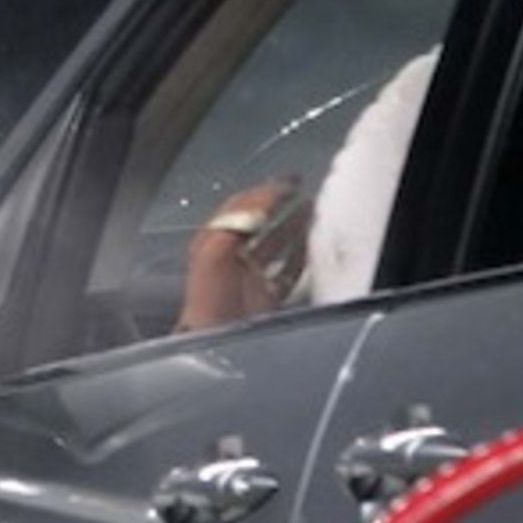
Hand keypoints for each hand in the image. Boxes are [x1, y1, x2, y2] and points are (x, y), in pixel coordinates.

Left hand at [179, 178, 308, 329]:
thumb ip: (238, 223)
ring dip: (294, 227)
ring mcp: (251, 278)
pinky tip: (312, 246)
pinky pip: (287, 273)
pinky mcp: (266, 299)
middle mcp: (232, 258)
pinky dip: (300, 258)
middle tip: (303, 191)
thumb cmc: (209, 299)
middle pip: (260, 224)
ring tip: (313, 210)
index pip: (241, 208)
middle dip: (281, 206)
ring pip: (276, 244)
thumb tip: (264, 199)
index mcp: (214, 243)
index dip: (263, 192)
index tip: (287, 181)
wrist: (215, 342)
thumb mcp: (216, 251)